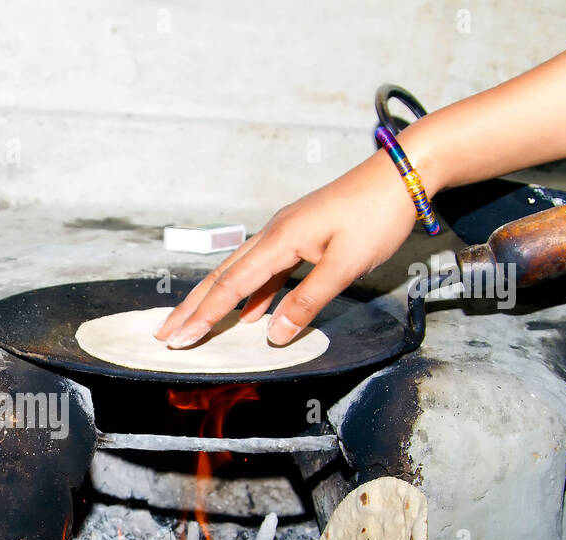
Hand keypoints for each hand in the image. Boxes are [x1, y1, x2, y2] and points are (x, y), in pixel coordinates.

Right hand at [154, 151, 419, 347]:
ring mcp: (285, 233)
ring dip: (214, 299)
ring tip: (193, 323)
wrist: (401, 173)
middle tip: (164, 332)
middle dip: (192, 307)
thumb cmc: (377, 215)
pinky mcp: (300, 235)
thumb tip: (274, 335)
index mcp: (279, 240)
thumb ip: (308, 301)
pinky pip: (264, 270)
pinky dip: (250, 293)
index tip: (179, 339)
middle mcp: (273, 234)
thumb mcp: (345, 265)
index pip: (231, 286)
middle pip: (222, 276)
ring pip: (239, 272)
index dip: (204, 316)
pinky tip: (249, 313)